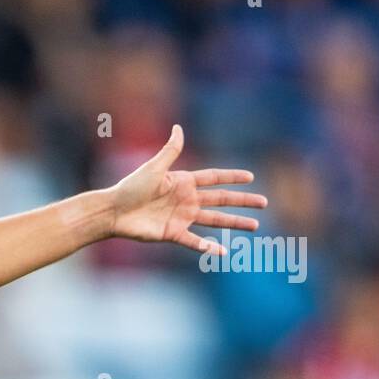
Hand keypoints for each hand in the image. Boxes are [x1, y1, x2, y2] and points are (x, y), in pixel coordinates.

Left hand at [106, 125, 266, 255]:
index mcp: (183, 182)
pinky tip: (223, 251)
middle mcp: (186, 199)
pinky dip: (209, 247)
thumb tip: (179, 128)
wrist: (114, 211)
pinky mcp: (173, 233)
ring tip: (254, 225)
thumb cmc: (131, 187)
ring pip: (214, 220)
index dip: (232, 177)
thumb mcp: (154, 167)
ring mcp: (181, 217)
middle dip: (242, 201)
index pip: (214, 178)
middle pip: (221, 199)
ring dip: (234, 222)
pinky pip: (194, 241)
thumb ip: (170, 150)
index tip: (251, 177)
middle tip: (264, 203)